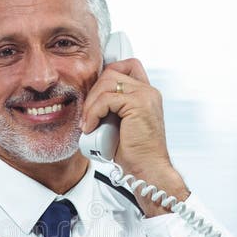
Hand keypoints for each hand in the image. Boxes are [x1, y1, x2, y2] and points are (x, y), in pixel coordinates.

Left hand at [80, 58, 189, 216]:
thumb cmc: (133, 152)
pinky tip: (91, 127)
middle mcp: (148, 91)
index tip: (94, 97)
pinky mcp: (138, 104)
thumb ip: (112, 107)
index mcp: (146, 93)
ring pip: (106, 83)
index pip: (126, 66)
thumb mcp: (120, 123)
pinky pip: (106, 99)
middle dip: (93, 92)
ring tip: (88, 123)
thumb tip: (89, 98)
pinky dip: (93, 113)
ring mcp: (145, 95)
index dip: (106, 75)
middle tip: (87, 115)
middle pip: (111, 72)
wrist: (146, 170)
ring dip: (91, 104)